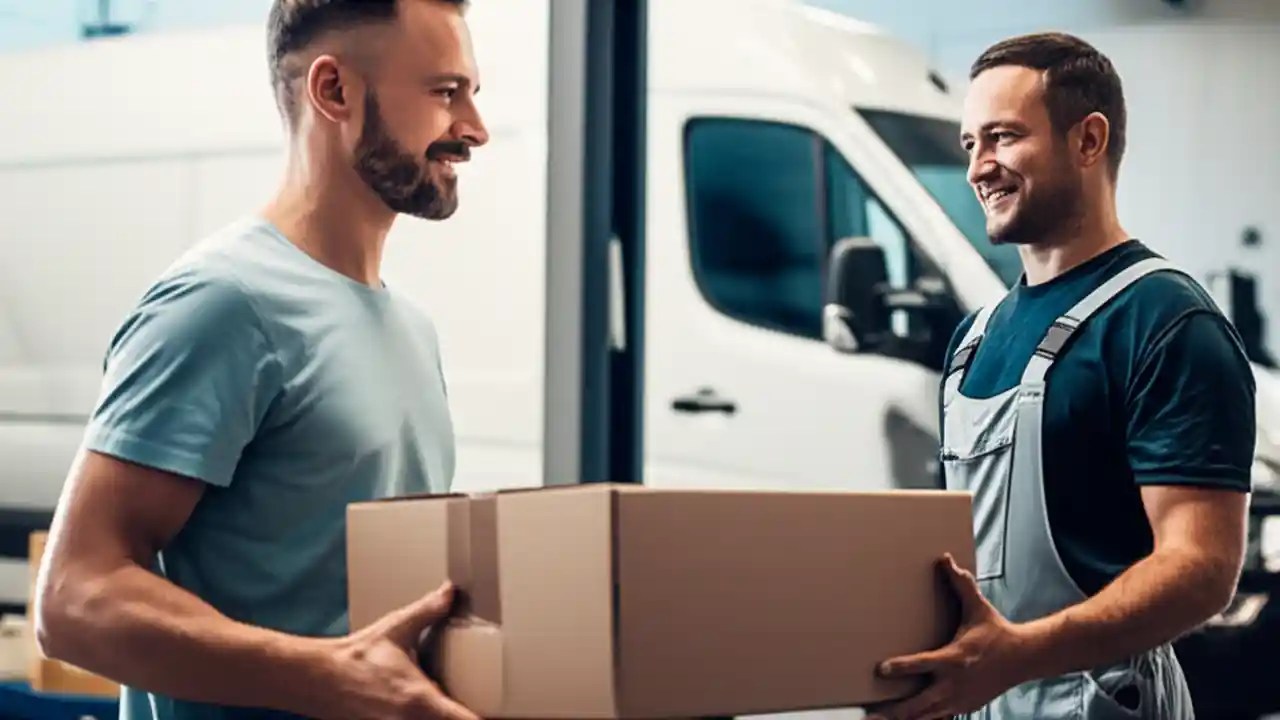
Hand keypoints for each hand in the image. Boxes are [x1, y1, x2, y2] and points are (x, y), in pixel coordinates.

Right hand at [319, 581, 480, 719]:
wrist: (315, 678)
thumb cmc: (356, 656)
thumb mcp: (396, 630)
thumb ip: (429, 611)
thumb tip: (451, 591)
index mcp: (420, 700)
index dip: (484, 719)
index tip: (499, 711)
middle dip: (465, 717)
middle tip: (479, 704)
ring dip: (443, 719)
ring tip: (451, 704)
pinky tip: (426, 710)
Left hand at [865, 555, 1035, 719]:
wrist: (1024, 659)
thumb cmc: (997, 632)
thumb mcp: (978, 607)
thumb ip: (960, 584)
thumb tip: (945, 559)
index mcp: (955, 658)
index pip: (923, 664)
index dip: (902, 667)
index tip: (882, 669)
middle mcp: (955, 683)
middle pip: (919, 703)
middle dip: (895, 710)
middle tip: (871, 712)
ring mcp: (959, 699)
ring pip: (927, 716)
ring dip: (904, 719)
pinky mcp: (963, 707)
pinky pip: (938, 718)